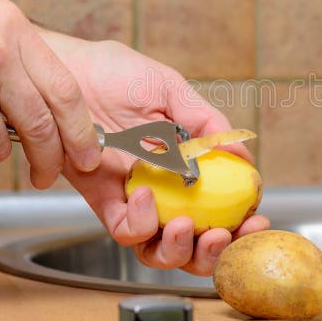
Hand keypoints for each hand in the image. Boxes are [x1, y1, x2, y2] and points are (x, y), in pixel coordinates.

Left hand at [41, 31, 269, 275]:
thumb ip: (207, 122)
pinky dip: (142, 223)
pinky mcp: (104, 201)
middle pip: (196, 240)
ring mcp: (136, 198)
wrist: (66, 70)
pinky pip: (126, 230)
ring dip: (180, 248)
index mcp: (188, 164)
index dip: (241, 223)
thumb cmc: (116, 74)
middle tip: (223, 235)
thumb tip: (243, 154)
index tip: (255, 220)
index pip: (222, 206)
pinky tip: (146, 195)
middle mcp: (166, 189)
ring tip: (188, 225)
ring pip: (162, 249)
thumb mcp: (172, 91)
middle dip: (215, 250)